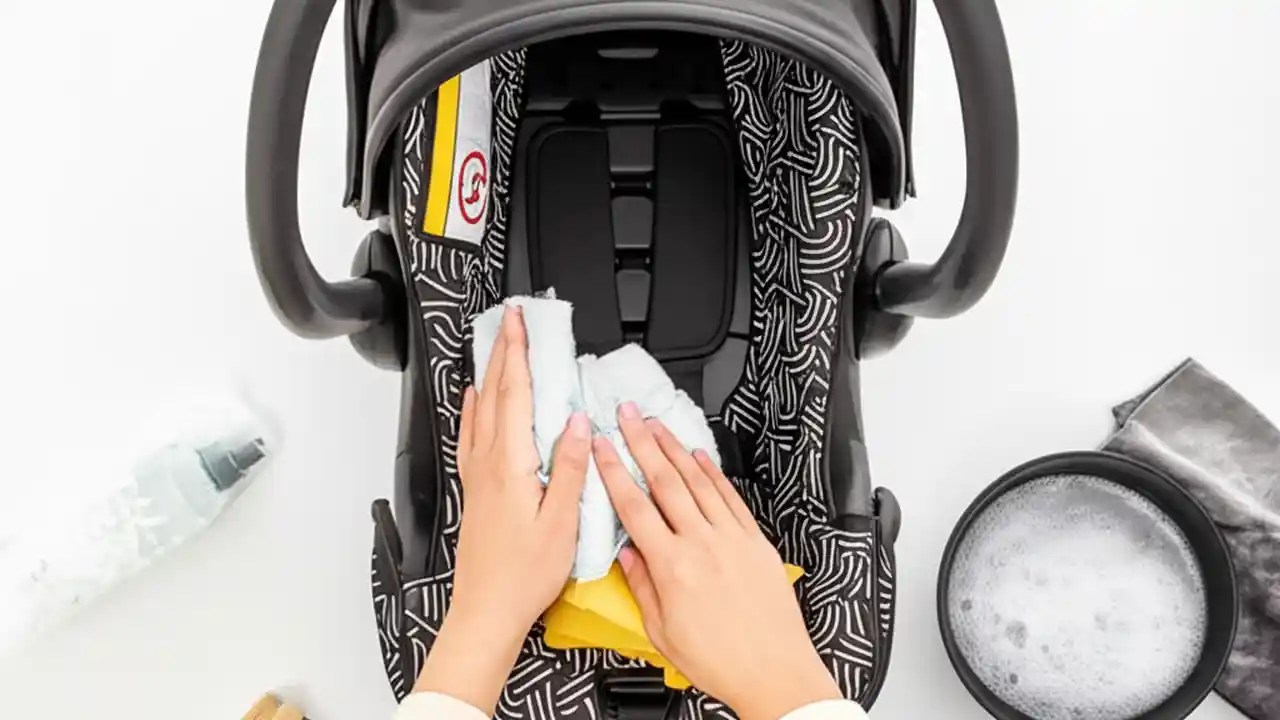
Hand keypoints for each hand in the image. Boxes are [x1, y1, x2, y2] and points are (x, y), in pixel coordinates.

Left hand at [415, 306, 590, 714]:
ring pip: (479, 412)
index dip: (518, 354)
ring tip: (496, 349)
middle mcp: (487, 465)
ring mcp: (477, 477)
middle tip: (509, 322)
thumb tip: (575, 423)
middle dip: (502, 354)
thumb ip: (568, 469)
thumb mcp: (561, 523)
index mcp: (510, 466)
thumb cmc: (524, 575)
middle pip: (493, 395)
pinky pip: (470, 436)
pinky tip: (475, 404)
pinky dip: (474, 410)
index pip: (513, 395)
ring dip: (489, 375)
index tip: (521, 323)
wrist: (486, 610)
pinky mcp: (475, 491)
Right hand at [594, 404, 841, 719]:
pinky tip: (701, 457)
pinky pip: (731, 498)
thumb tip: (627, 554)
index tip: (602, 446)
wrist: (774, 673)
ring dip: (676, 449)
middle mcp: (703, 545)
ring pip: (699, 482)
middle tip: (628, 414)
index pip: (635, 506)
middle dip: (643, 442)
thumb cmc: (721, 661)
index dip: (614, 471)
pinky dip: (715, 474)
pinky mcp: (756, 542)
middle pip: (666, 481)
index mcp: (673, 567)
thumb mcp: (662, 632)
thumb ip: (642, 586)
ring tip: (658, 425)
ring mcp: (732, 539)